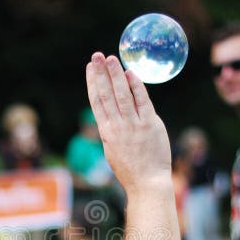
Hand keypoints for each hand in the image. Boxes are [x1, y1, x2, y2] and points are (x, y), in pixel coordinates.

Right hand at [85, 53, 170, 192]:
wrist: (146, 183)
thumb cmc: (131, 169)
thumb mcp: (114, 150)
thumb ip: (113, 130)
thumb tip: (113, 114)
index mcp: (106, 132)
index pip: (96, 102)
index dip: (92, 83)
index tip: (90, 68)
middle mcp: (117, 127)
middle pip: (106, 95)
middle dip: (100, 73)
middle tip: (96, 55)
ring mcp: (133, 126)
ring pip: (122, 95)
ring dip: (115, 75)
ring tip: (111, 58)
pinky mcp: (150, 125)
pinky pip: (142, 102)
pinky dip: (136, 86)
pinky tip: (130, 73)